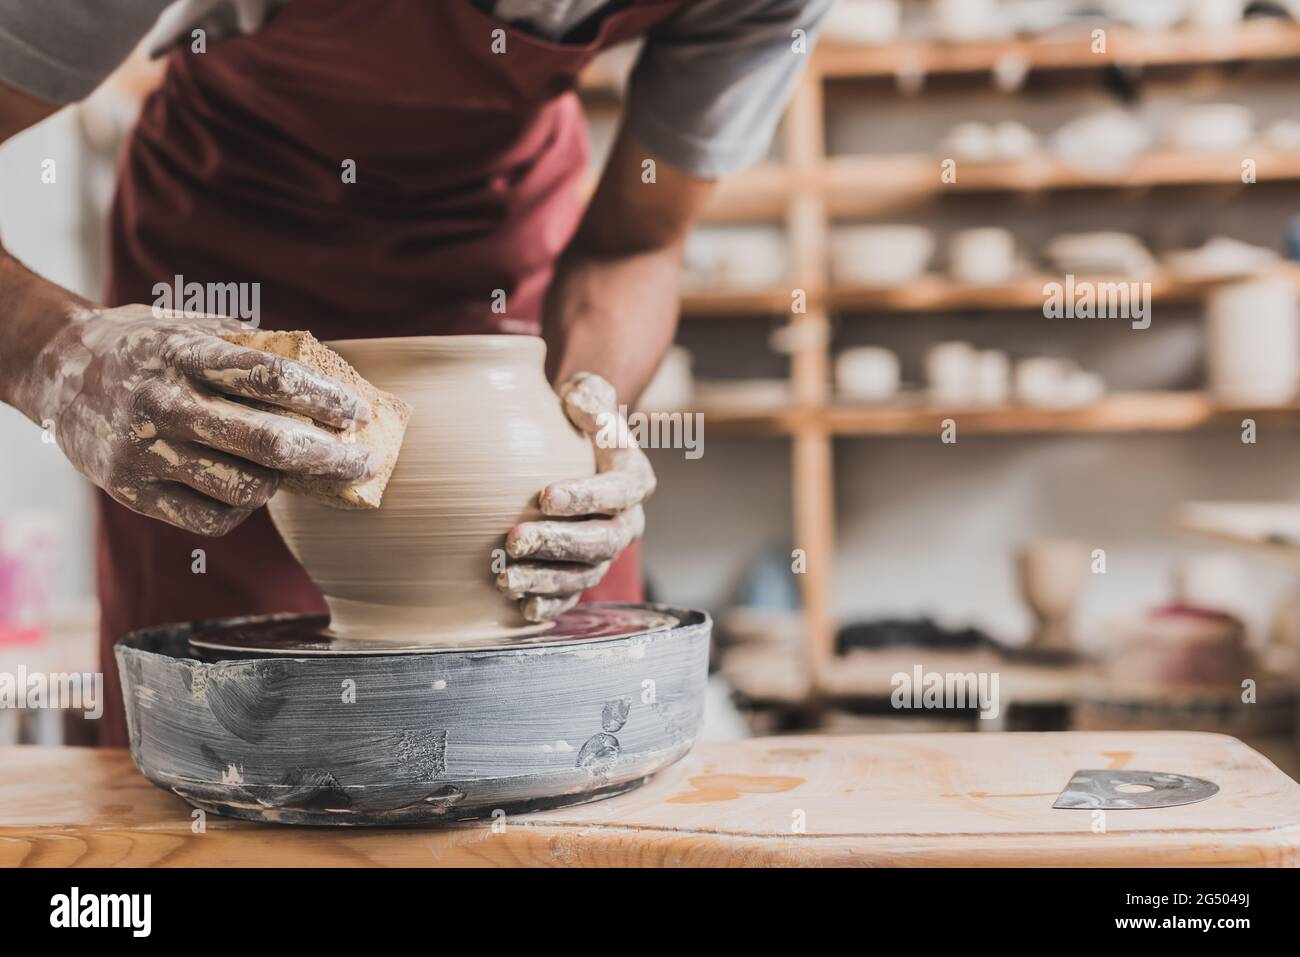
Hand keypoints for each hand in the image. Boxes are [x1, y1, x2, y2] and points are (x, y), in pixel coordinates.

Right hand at [20, 305, 375, 535]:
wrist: (60, 371)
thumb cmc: (147, 348)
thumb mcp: (192, 327)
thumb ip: (251, 349)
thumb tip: (327, 376)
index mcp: (184, 352)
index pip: (270, 378)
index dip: (323, 399)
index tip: (358, 413)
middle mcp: (163, 402)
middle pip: (267, 442)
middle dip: (329, 456)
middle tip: (363, 461)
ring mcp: (144, 451)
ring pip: (243, 488)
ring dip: (282, 483)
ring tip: (291, 469)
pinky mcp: (131, 492)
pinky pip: (209, 519)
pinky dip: (241, 510)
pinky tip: (247, 490)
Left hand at [498, 372, 654, 621]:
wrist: (571, 448)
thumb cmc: (577, 418)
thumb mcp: (588, 394)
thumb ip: (589, 395)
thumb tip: (580, 403)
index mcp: (633, 479)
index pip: (616, 492)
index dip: (584, 497)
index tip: (544, 496)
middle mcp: (626, 521)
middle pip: (600, 542)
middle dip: (558, 544)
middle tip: (515, 541)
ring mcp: (604, 553)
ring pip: (584, 575)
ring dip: (545, 580)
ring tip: (505, 578)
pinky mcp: (582, 573)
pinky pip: (570, 597)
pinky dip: (548, 606)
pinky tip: (520, 608)